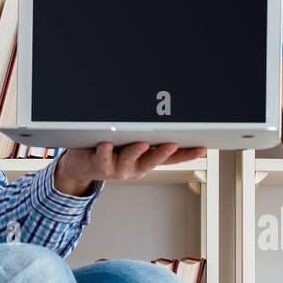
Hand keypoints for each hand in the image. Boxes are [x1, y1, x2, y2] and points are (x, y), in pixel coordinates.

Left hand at [53, 141, 208, 194]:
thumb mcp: (132, 144)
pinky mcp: (100, 164)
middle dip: (163, 152)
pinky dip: (105, 150)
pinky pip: (103, 157)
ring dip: (136, 151)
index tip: (202, 148)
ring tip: (141, 144)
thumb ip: (147, 135)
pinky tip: (106, 144)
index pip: (171, 158)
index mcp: (146, 160)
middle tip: (172, 144)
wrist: (80, 166)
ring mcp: (118, 167)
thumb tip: (165, 115)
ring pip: (129, 159)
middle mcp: (135, 166)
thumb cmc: (109, 151)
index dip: (187, 154)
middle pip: (153, 160)